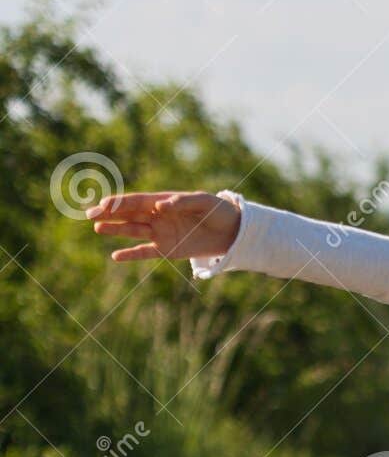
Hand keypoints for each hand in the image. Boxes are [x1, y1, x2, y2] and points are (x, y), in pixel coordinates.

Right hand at [84, 190, 240, 262]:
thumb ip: (182, 202)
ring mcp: (160, 233)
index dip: (120, 202)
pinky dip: (131, 254)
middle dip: (109, 214)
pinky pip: (145, 252)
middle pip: (128, 214)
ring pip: (133, 231)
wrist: (231, 231)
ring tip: (98, 228)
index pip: (137, 201)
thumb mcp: (203, 202)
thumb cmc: (217, 211)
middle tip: (90, 214)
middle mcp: (157, 216)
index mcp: (163, 201)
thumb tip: (161, 206)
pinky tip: (115, 256)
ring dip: (116, 230)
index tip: (105, 204)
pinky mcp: (166, 249)